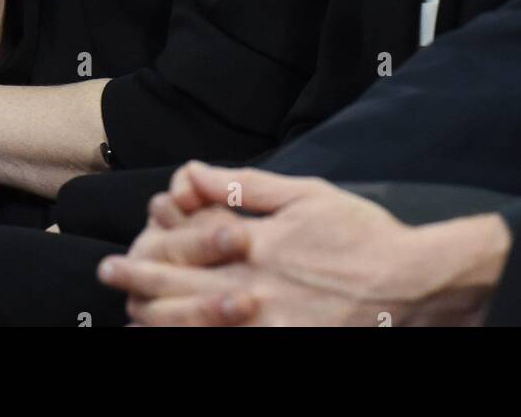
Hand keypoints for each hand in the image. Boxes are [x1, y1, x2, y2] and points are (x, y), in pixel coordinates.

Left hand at [98, 163, 509, 326]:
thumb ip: (245, 186)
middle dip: (139, 285)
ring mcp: (267, 325)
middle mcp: (254, 288)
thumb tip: (194, 172)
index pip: (187, 249)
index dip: (149, 250)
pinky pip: (228, 349)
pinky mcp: (284, 347)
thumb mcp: (304, 193)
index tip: (123, 249)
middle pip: (181, 292)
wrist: (410, 284)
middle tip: (110, 276)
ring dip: (159, 322)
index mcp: (256, 245)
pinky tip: (177, 341)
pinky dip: (198, 344)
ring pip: (197, 329)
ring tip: (132, 318)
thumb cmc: (360, 234)